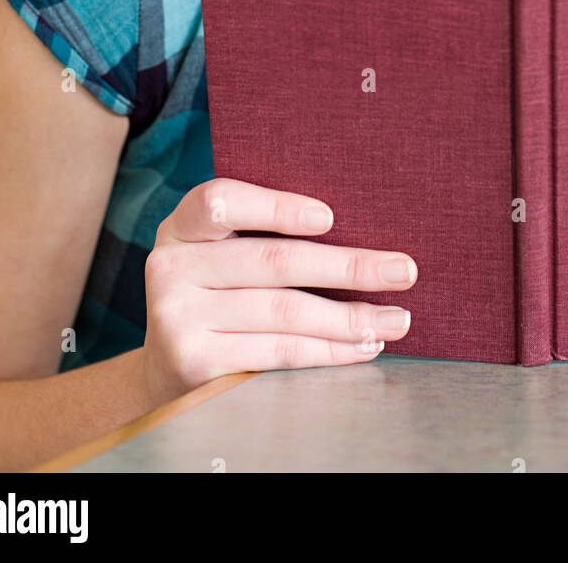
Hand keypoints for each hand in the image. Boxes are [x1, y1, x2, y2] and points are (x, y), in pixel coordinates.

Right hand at [142, 177, 416, 405]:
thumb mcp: (219, 251)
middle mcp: (171, 267)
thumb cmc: (214, 291)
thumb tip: (361, 225)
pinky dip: (329, 350)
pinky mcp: (195, 363)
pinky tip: (362, 345)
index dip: (276, 207)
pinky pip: (279, 352)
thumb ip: (260, 233)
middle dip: (348, 266)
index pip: (221, 202)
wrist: (164, 365)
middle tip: (403, 270)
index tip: (331, 218)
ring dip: (350, 317)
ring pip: (285, 313)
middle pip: (272, 262)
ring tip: (396, 318)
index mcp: (181, 226)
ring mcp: (178, 318)